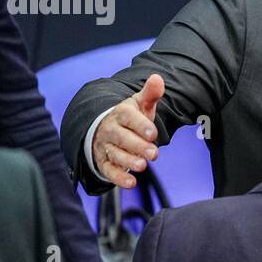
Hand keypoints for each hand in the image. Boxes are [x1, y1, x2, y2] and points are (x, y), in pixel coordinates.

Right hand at [92, 74, 163, 189]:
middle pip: (122, 138)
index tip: (153, 133)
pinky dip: (118, 178)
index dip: (140, 125)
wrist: (106, 129)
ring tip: (142, 166)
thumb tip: (158, 78)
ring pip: (115, 154)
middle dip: (137, 146)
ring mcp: (105, 147)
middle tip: (154, 153)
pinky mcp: (103, 163)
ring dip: (128, 161)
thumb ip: (150, 94)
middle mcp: (110, 130)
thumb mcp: (140, 105)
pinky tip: (131, 183)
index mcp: (120, 114)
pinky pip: (109, 171)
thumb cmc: (130, 118)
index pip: (128, 117)